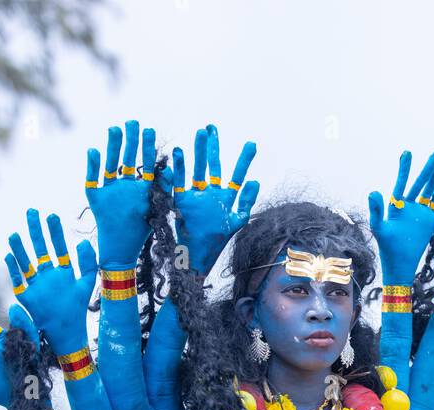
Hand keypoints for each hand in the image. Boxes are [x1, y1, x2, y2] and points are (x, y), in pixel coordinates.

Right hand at [5, 212, 97, 354]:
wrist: (68, 334)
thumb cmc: (77, 310)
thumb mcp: (86, 284)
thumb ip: (88, 264)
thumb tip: (82, 242)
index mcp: (63, 271)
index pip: (58, 247)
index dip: (55, 232)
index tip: (51, 216)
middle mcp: (48, 275)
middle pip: (40, 249)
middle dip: (36, 231)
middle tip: (32, 212)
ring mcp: (36, 285)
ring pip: (26, 262)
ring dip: (20, 249)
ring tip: (15, 234)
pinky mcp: (27, 297)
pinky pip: (18, 281)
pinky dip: (12, 269)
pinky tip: (8, 256)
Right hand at [86, 120, 156, 267]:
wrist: (121, 252)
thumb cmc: (141, 234)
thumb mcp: (156, 209)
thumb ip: (163, 188)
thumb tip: (172, 168)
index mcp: (140, 188)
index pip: (144, 163)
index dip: (146, 148)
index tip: (149, 130)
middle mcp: (124, 185)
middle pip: (126, 158)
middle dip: (130, 141)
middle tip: (133, 122)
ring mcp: (110, 189)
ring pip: (110, 164)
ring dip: (112, 147)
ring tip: (115, 129)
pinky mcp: (96, 196)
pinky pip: (93, 179)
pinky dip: (93, 166)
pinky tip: (94, 151)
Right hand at [170, 124, 258, 275]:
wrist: (195, 258)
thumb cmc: (215, 244)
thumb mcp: (235, 222)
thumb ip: (245, 203)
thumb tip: (255, 181)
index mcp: (224, 199)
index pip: (236, 176)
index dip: (243, 161)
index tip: (251, 143)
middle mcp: (210, 194)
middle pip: (213, 166)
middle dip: (213, 147)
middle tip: (212, 127)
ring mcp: (195, 196)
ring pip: (198, 169)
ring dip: (199, 151)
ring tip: (201, 132)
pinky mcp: (180, 200)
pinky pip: (179, 181)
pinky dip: (178, 167)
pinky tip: (178, 152)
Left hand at [368, 149, 433, 284]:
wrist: (401, 264)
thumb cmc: (388, 248)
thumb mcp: (379, 228)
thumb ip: (376, 210)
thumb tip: (373, 192)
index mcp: (397, 206)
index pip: (402, 183)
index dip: (405, 168)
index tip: (408, 152)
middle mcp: (409, 206)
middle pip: (420, 183)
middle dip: (429, 168)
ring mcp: (421, 213)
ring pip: (430, 190)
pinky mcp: (430, 221)